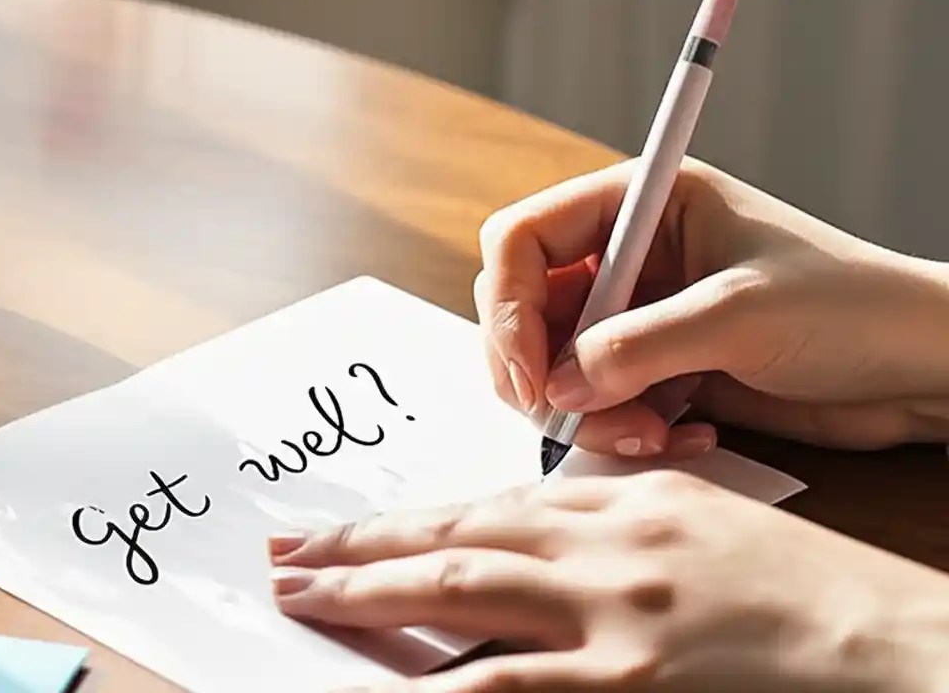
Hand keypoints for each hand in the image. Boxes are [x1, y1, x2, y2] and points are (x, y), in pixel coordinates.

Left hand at [268, 471, 948, 691]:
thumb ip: (614, 524)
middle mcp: (608, 544)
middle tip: (288, 556)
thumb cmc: (808, 594)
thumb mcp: (705, 527)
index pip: (489, 502)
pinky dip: (441, 685)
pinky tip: (388, 689)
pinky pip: (508, 683)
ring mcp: (614, 613)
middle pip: (458, 534)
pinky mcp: (628, 681)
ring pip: (464, 589)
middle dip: (362, 545)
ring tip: (304, 602)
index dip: (406, 517)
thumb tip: (531, 534)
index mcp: (627, 502)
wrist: (893, 646)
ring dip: (372, 594)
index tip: (343, 527)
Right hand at [475, 158, 948, 455]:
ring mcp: (642, 317)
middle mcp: (632, 257)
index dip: (507, 304)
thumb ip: (636, 345)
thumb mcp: (739, 314)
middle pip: (526, 308)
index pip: (524, 239)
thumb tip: (556, 386)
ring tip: (651, 433)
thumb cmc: (853, 309)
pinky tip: (684, 436)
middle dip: (541, 369)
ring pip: (557, 367)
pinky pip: (601, 405)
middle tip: (569, 415)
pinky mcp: (659, 370)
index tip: (528, 372)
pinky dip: (624, 430)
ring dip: (589, 412)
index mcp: (644, 205)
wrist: (923, 369)